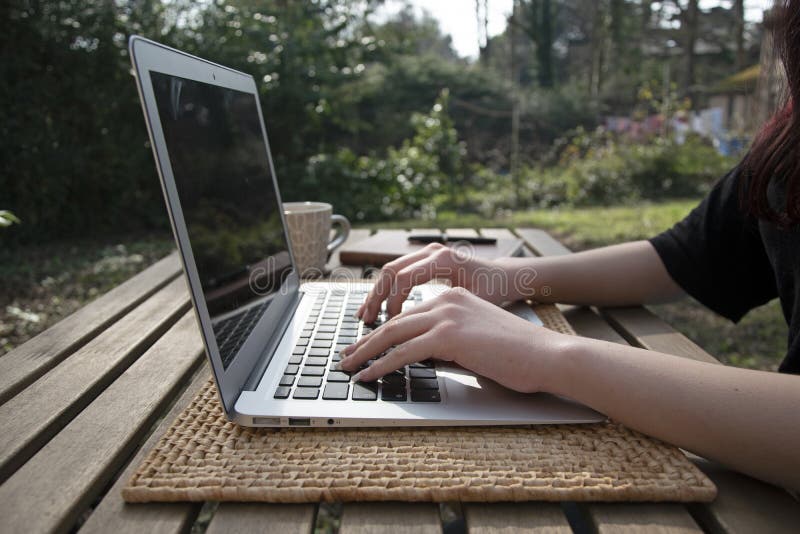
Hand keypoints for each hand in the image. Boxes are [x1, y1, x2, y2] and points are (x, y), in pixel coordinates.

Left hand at [341, 287, 568, 392]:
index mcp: (453, 298)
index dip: (382, 332)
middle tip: (346, 356)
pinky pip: (403, 352)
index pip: (408, 315)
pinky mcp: (448, 335)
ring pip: (392, 334)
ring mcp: (446, 315)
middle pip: (394, 322)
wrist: (545, 355)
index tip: (365, 345)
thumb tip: (419, 357)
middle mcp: (446, 300)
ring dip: (365, 353)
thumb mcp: (476, 341)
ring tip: (348, 367)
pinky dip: (380, 365)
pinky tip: (368, 376)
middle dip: (365, 341)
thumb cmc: (518, 354)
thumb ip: (447, 344)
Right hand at [358, 242, 514, 322]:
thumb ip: (449, 313)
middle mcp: (432, 251)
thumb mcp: (474, 303)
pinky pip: (398, 273)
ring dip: (376, 294)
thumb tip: (424, 336)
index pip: (405, 277)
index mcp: (444, 259)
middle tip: (367, 320)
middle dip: (376, 297)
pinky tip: (377, 308)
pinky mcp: (424, 260)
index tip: (389, 323)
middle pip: (391, 270)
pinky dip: (385, 290)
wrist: (504, 276)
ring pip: (390, 270)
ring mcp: (427, 253)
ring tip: (366, 316)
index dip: (393, 301)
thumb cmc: (494, 290)